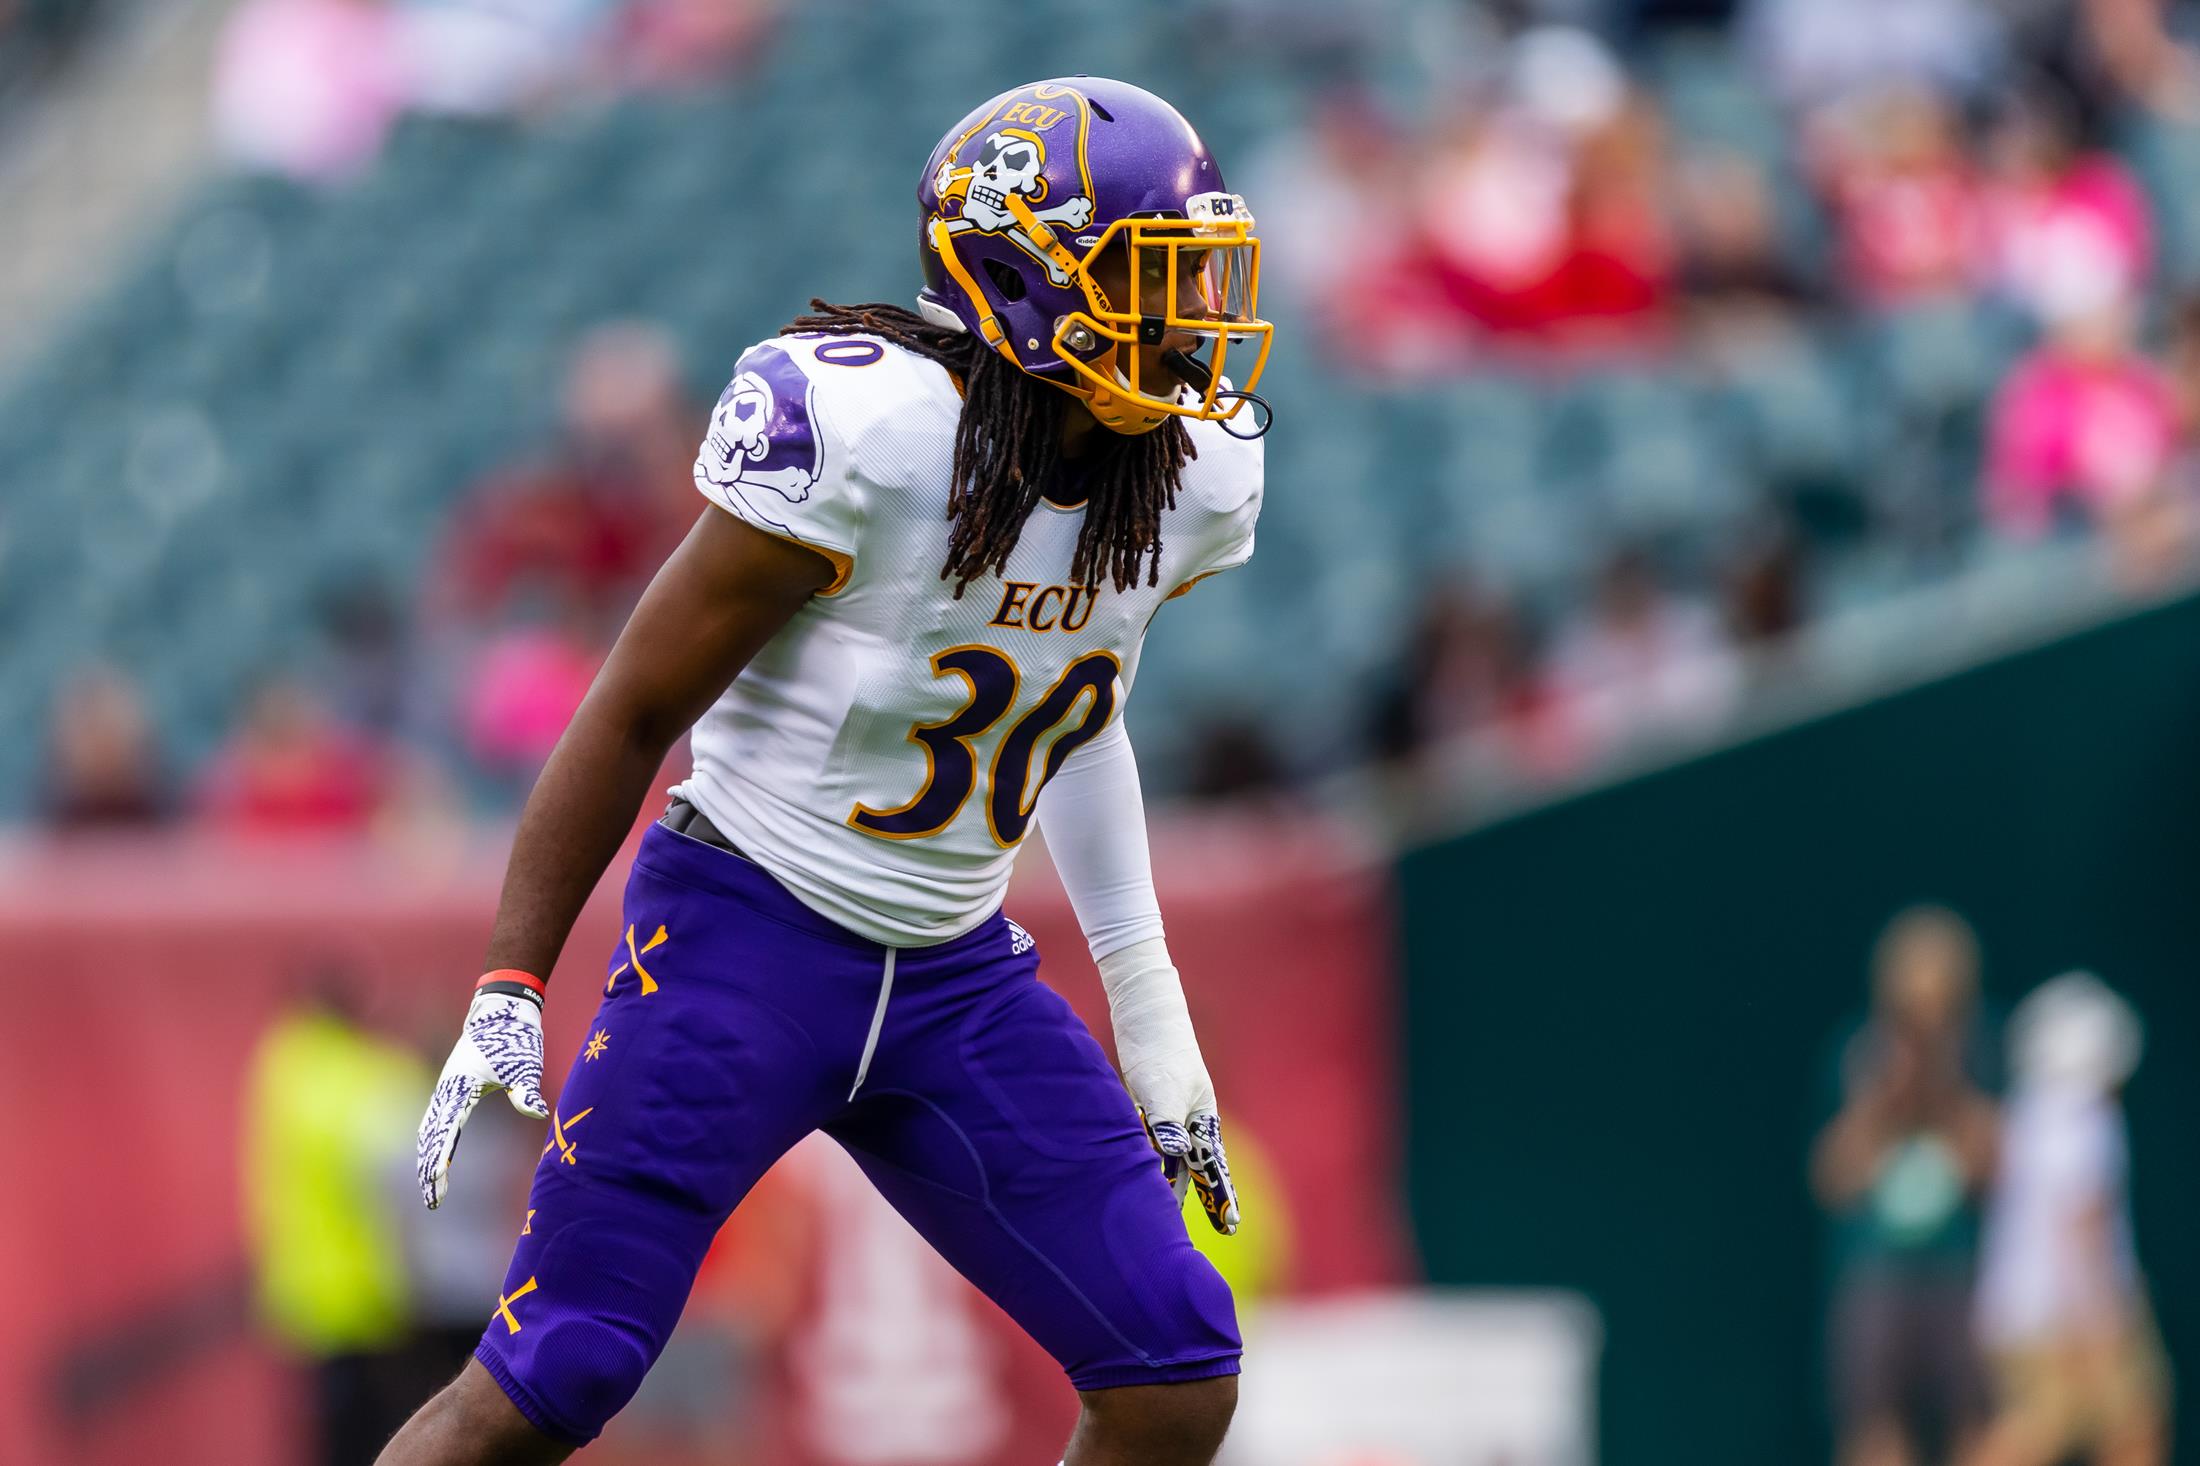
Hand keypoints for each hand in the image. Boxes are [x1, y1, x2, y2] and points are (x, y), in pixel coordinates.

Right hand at [416, 990, 547, 1208]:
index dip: (439, 1160)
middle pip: (430, 1136)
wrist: (502, 1010)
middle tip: (432, 1200)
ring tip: (430, 1187)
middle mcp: (447, 1089)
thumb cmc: (514, 1038)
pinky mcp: (452, 1087)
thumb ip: (526, 1090)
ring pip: (428, 1130)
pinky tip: (436, 1158)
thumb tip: (538, 1112)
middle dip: (428, 1168)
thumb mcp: (525, 1065)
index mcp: (461, 1087)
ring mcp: (446, 1088)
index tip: (437, 1184)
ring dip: (427, 1157)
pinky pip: (435, 1120)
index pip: (446, 1131)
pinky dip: (432, 1142)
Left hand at [1101, 938, 1240, 1234]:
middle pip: (1203, 1164)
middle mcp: (1192, 1118)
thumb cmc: (1159, 1051)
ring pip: (1179, 1155)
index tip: (1230, 1226)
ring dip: (1181, 1180)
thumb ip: (1168, 1123)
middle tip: (1225, 1226)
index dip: (1221, 1197)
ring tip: (1180, 1206)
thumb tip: (1175, 1154)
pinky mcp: (1152, 1103)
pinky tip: (1149, 1168)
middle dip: (1210, 1195)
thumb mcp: (1163, 1090)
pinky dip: (1158, 1159)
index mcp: (1202, 1118)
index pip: (1213, 1167)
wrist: (1146, 1014)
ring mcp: (1173, 1111)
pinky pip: (1158, 1141)